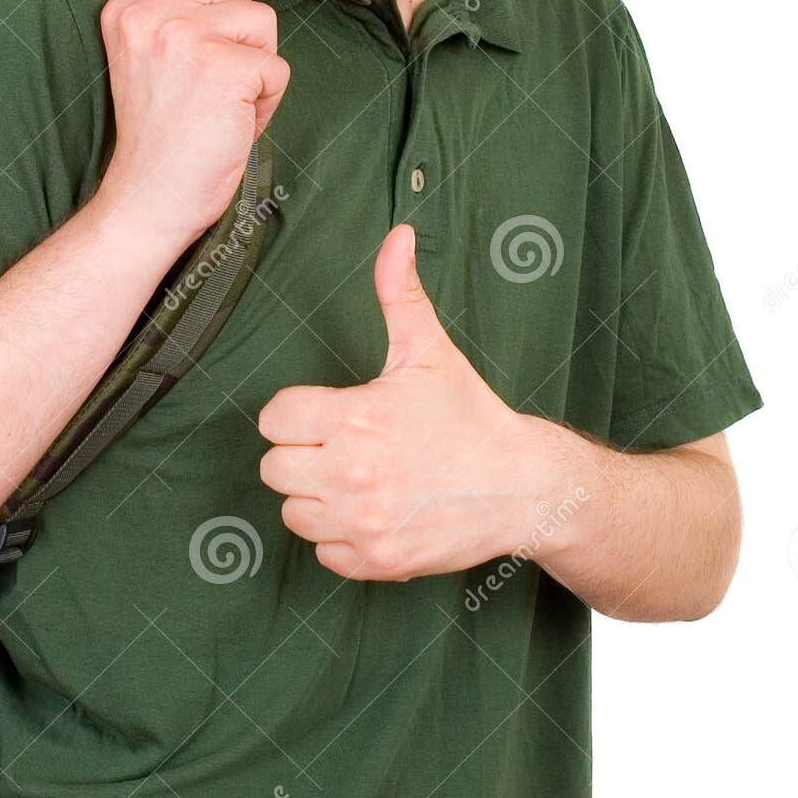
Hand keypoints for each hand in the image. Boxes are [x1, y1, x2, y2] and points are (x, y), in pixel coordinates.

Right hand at [93, 0, 289, 248]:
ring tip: (221, 102)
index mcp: (125, 7)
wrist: (148, 195)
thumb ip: (173, 7)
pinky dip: (267, 101)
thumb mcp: (144, 52)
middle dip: (238, 28)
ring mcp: (184, 37)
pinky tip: (232, 123)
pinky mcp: (223, 67)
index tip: (197, 40)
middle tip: (210, 77)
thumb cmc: (159, 131)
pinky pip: (277, 67)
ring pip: (261, 21)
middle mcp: (149, 14)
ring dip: (255, 65)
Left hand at [256, 224, 553, 581]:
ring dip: (314, 496)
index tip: (326, 413)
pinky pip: (321, 551)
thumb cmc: (470, 416)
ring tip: (353, 477)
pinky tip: (368, 511)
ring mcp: (362, 523)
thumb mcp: (430, 351)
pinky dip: (337, 536)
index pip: (274, 418)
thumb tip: (398, 235)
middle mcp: (351, 474)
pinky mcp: (376, 562)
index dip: (295, 413)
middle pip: (273, 466)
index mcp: (355, 418)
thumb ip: (399, 292)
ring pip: (291, 511)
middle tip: (340, 445)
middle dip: (300, 452)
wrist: (523, 487)